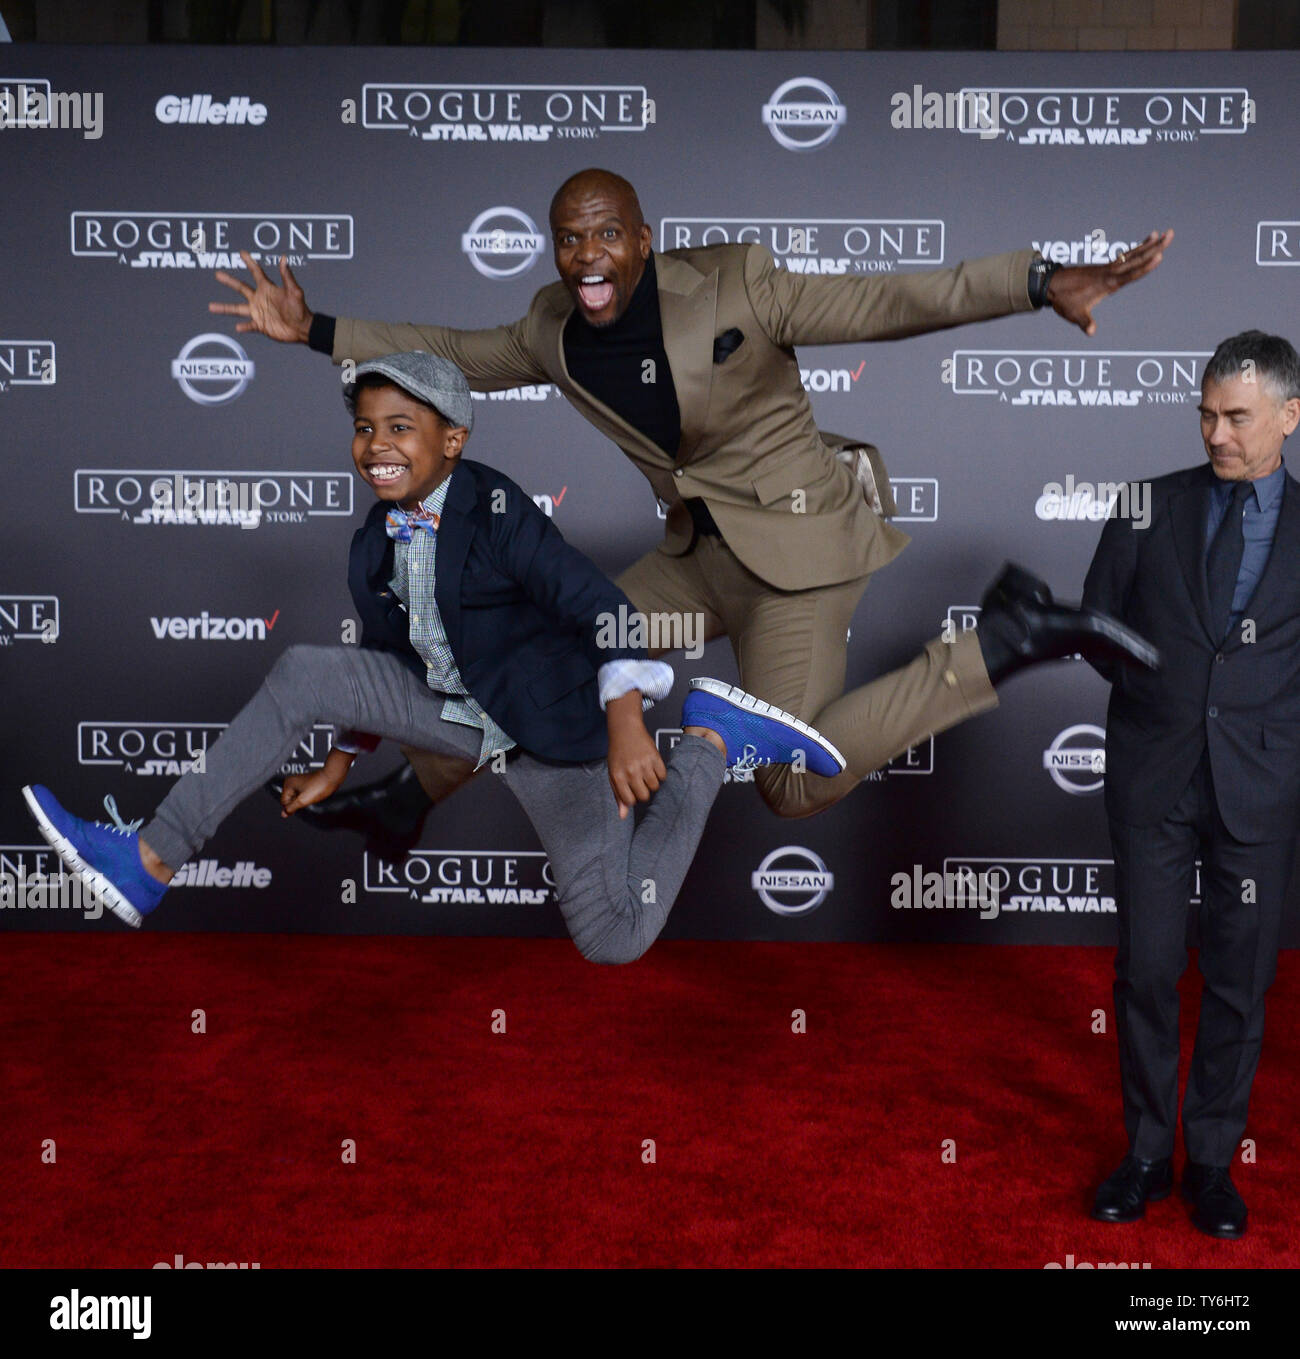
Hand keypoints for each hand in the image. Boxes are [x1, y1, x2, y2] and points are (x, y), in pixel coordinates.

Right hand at [209, 250, 313, 342]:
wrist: (303, 328)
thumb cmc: (300, 309)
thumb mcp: (295, 291)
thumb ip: (287, 276)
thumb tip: (284, 259)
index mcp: (268, 288)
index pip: (256, 272)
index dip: (249, 262)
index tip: (242, 253)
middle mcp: (260, 299)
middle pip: (241, 287)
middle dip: (229, 281)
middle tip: (217, 274)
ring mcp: (259, 312)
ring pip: (238, 308)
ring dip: (225, 307)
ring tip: (211, 306)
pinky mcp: (261, 325)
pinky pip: (249, 325)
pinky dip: (243, 327)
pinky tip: (237, 327)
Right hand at [279, 750, 352, 816]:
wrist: (331, 778)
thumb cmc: (319, 785)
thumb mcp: (302, 801)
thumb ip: (291, 808)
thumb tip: (284, 814)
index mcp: (288, 784)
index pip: (284, 802)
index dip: (292, 806)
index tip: (301, 803)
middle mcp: (292, 781)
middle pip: (290, 800)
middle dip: (298, 802)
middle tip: (307, 798)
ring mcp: (299, 782)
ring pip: (297, 798)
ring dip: (303, 800)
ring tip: (311, 795)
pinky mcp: (306, 784)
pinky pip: (303, 795)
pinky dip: (307, 797)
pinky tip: (313, 794)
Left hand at [606, 693, 666, 819]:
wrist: (625, 730)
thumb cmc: (618, 753)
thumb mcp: (613, 774)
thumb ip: (618, 795)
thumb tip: (623, 816)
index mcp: (618, 777)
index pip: (630, 801)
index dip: (632, 798)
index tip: (632, 792)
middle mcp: (631, 771)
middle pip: (644, 796)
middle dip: (643, 792)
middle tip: (639, 782)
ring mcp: (644, 764)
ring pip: (655, 787)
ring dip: (651, 783)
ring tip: (645, 773)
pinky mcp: (655, 757)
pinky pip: (663, 776)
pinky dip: (659, 775)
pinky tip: (652, 768)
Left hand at [1046, 229, 1172, 335]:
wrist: (1050, 284)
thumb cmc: (1063, 300)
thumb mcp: (1074, 314)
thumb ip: (1084, 322)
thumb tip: (1091, 332)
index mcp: (1107, 283)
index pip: (1130, 274)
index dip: (1145, 267)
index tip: (1159, 256)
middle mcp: (1110, 272)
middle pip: (1137, 258)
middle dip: (1154, 248)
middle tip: (1171, 234)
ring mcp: (1108, 268)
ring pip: (1133, 254)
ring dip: (1149, 245)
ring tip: (1164, 234)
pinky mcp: (1105, 267)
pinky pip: (1126, 255)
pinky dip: (1137, 248)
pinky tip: (1146, 242)